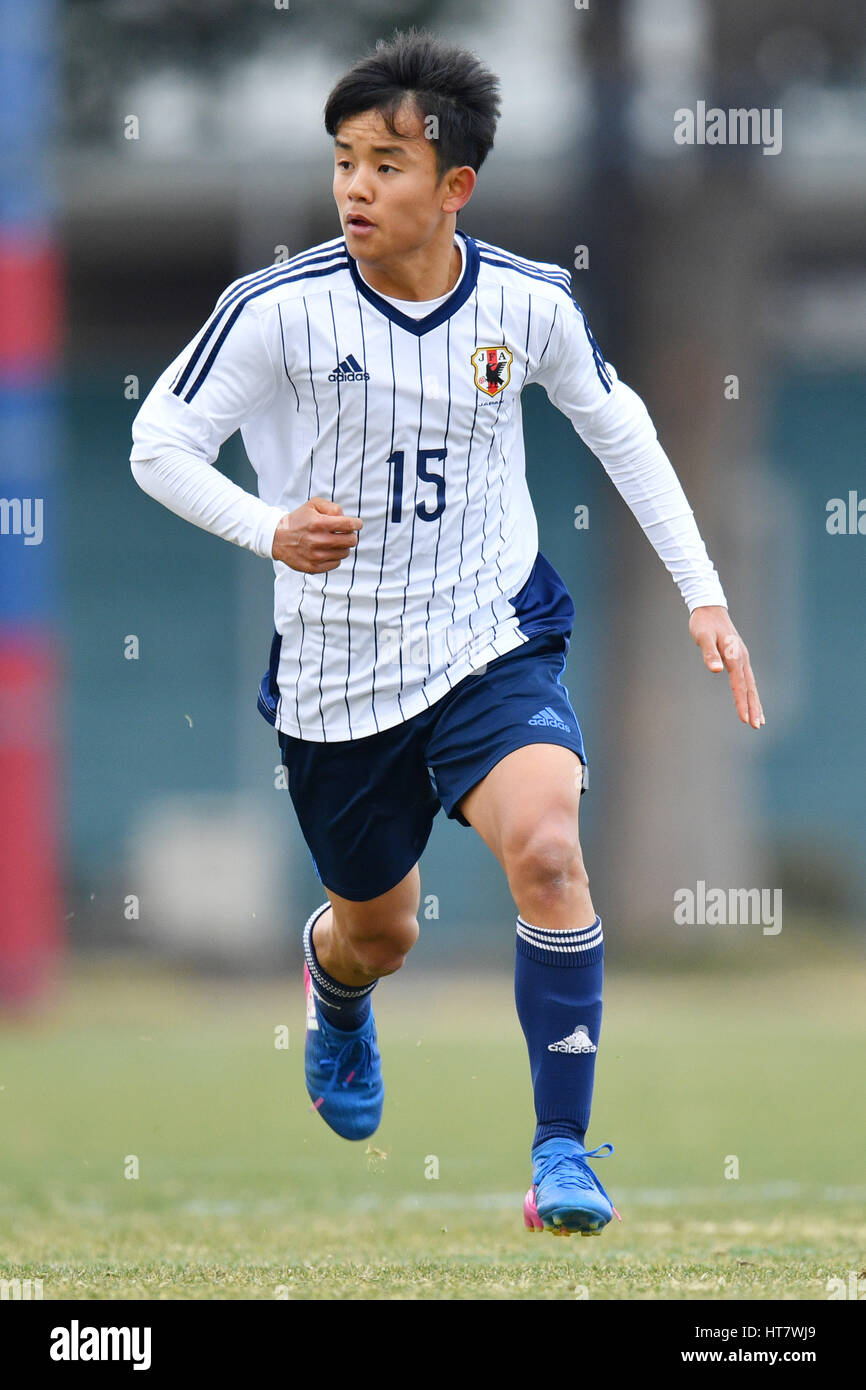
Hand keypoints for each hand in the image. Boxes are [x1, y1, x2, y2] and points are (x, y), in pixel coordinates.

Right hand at [271, 497, 362, 572]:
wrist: (277, 539)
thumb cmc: (298, 520)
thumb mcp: (312, 505)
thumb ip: (332, 507)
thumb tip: (345, 517)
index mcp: (318, 524)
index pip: (348, 525)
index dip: (357, 524)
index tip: (357, 524)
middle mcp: (317, 541)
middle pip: (350, 541)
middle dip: (351, 535)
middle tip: (345, 533)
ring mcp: (316, 556)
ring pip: (345, 553)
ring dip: (342, 546)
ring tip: (333, 542)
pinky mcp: (314, 567)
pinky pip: (336, 563)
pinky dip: (335, 557)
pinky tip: (327, 551)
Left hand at [689, 605, 764, 729]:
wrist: (710, 608)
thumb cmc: (704, 623)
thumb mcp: (703, 637)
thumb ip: (709, 653)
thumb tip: (716, 669)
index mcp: (734, 655)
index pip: (739, 684)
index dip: (741, 702)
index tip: (744, 719)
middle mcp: (742, 658)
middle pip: (750, 687)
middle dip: (753, 707)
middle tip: (757, 726)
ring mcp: (743, 658)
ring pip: (751, 685)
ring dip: (755, 703)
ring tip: (759, 721)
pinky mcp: (740, 658)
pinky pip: (747, 679)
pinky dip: (751, 693)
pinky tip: (751, 701)